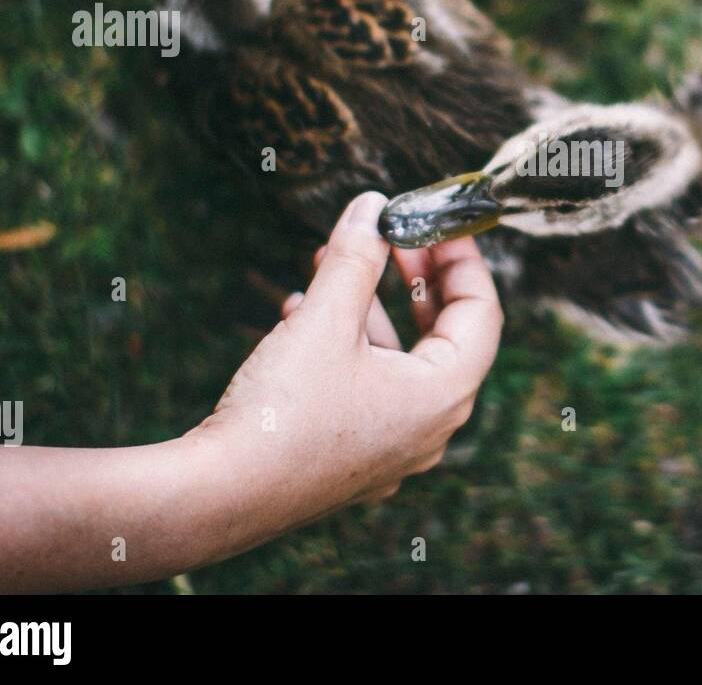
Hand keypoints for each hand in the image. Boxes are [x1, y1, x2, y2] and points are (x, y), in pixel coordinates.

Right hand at [187, 192, 502, 543]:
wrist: (220, 495)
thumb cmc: (282, 413)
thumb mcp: (325, 319)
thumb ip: (356, 257)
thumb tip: (372, 207)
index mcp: (443, 395)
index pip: (480, 312)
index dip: (461, 259)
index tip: (436, 223)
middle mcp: (430, 429)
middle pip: (444, 336)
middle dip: (414, 280)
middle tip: (393, 238)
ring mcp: (393, 450)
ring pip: (399, 362)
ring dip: (369, 308)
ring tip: (330, 265)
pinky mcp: (354, 459)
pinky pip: (368, 390)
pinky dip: (347, 347)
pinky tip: (299, 315)